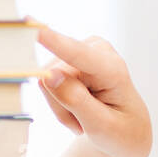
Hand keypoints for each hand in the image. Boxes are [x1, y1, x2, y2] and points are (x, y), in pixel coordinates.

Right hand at [36, 23, 151, 156]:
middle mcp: (97, 51)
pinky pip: (45, 81)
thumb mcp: (103, 127)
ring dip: (60, 107)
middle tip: (83, 123)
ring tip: (83, 117)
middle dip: (60, 106)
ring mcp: (81, 51)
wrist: (126, 130)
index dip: (54, 41)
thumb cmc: (120, 130)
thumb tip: (48, 76)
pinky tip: (76, 109)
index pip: (80, 55)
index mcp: (114, 70)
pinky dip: (58, 103)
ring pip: (46, 80)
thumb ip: (76, 101)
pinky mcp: (67, 57)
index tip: (31, 25)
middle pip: (53, 76)